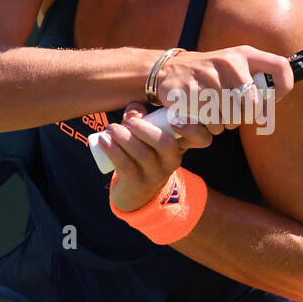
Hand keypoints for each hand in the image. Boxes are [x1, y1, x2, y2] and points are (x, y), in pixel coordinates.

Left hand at [103, 101, 218, 211]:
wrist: (135, 191)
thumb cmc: (141, 152)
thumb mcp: (146, 134)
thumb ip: (140, 115)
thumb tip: (134, 111)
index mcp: (180, 146)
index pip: (200, 138)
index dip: (192, 127)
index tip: (174, 117)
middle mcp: (172, 161)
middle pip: (165, 144)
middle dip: (144, 128)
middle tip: (126, 121)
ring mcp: (155, 175)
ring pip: (142, 154)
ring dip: (123, 137)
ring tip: (111, 129)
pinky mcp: (137, 183)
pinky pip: (125, 165)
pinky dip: (112, 150)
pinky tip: (102, 140)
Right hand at [153, 46, 294, 129]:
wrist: (168, 70)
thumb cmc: (209, 74)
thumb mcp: (233, 66)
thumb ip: (255, 79)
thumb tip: (270, 104)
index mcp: (244, 54)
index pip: (280, 67)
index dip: (282, 89)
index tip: (270, 100)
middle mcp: (230, 63)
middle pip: (253, 106)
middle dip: (244, 117)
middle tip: (233, 112)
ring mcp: (210, 77)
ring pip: (232, 119)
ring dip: (225, 123)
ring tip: (215, 111)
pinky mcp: (193, 93)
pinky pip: (213, 123)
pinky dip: (210, 126)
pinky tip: (202, 115)